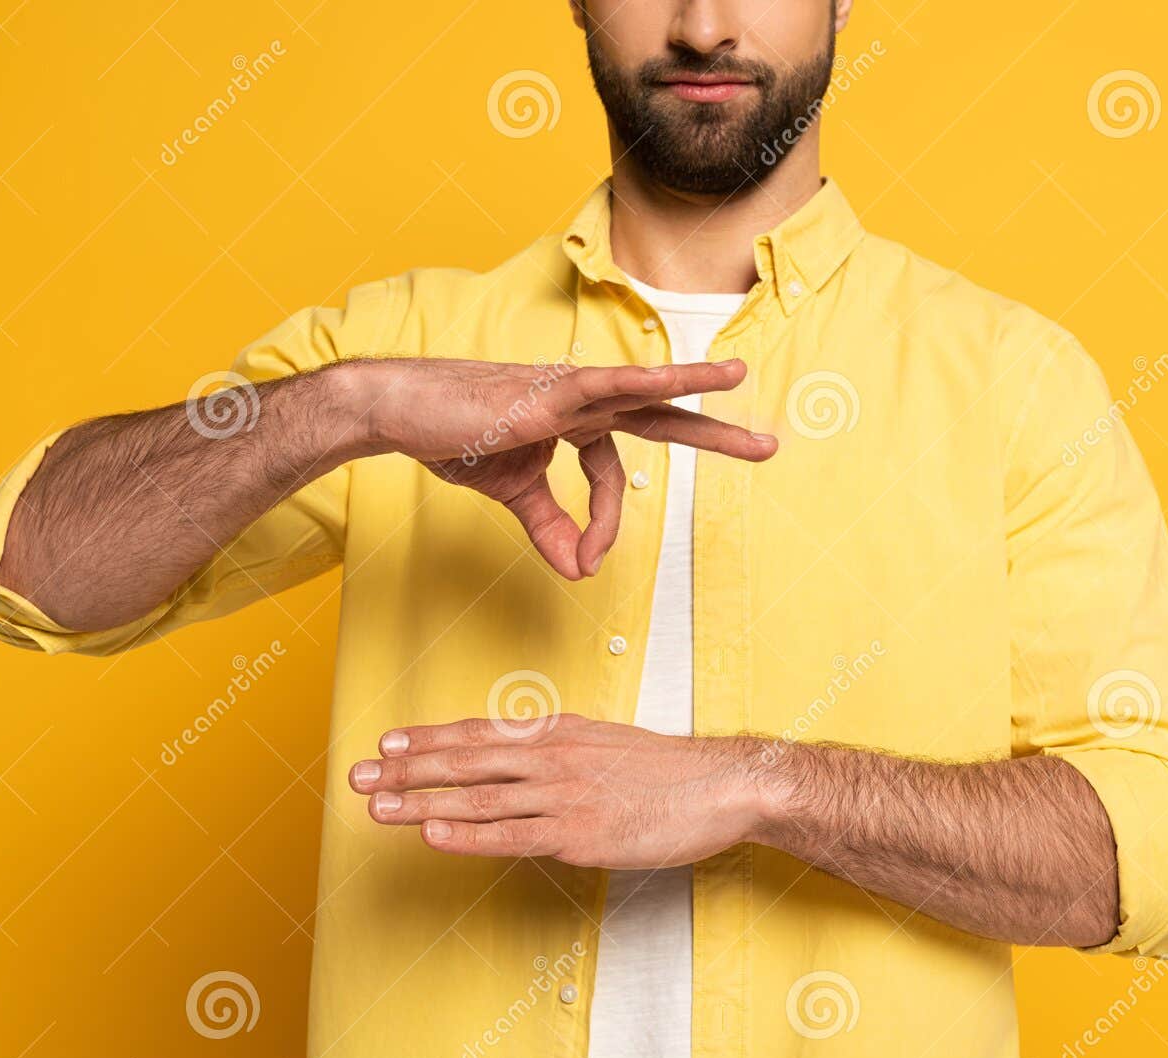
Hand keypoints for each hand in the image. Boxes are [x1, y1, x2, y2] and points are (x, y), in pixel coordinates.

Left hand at [348, 715, 769, 866]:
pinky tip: (432, 835)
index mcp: (556, 733)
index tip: (385, 742)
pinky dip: (466, 835)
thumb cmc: (665, 770)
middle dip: (405, 769)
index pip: (478, 734)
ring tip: (376, 806)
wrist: (720, 785)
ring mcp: (562, 796)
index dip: (427, 739)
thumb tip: (520, 760)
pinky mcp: (578, 835)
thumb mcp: (603, 742)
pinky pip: (510, 836)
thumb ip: (558, 750)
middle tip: (357, 776)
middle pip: (464, 763)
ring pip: (477, 799)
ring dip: (420, 803)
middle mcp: (551, 758)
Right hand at [355, 357, 776, 579]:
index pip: (608, 475)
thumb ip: (550, 527)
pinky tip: (678, 377)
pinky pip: (607, 384)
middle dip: (713, 433)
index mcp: (573, 422)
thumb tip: (580, 570)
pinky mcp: (549, 392)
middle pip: (658, 417)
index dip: (603, 523)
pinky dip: (645, 381)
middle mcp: (580, 401)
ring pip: (644, 390)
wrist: (401, 413)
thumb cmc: (452, 438)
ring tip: (739, 380)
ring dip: (694, 388)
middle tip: (766, 447)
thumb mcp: (512, 491)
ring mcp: (566, 392)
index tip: (585, 559)